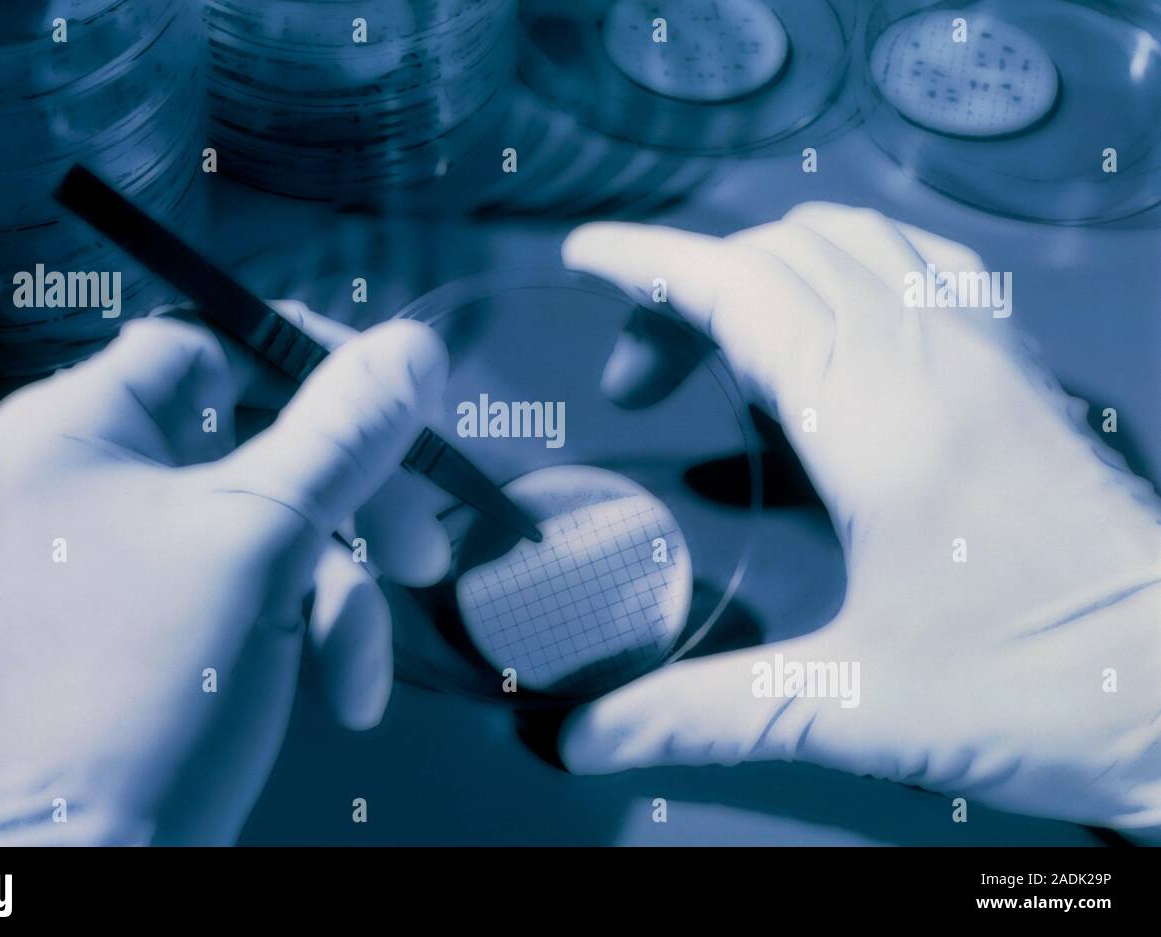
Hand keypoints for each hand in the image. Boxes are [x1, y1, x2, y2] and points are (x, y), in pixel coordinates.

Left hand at [0, 310, 448, 844]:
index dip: (311, 362)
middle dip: (353, 504)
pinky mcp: (163, 620)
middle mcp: (94, 477)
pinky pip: (256, 585)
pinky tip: (339, 692)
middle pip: (259, 438)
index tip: (399, 405)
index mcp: (82, 428)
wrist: (93, 865)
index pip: (212, 339)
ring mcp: (126, 554)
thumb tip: (418, 342)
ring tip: (354, 670)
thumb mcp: (266, 536)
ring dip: (337, 593)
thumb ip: (347, 429)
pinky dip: (306, 630)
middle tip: (424, 549)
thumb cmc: (159, 680)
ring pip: (274, 524)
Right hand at [558, 203, 1160, 838]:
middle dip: (687, 292)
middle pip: (781, 256)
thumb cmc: (1037, 691)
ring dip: (765, 270)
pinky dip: (845, 267)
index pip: (741, 289)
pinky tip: (830, 330)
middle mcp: (933, 355)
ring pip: (852, 240)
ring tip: (720, 350)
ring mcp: (986, 348)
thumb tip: (578, 741)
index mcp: (880, 420)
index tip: (581, 258)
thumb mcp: (854, 708)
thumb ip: (702, 713)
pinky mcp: (1019, 365)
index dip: (649, 266)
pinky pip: (916, 261)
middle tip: (637, 382)